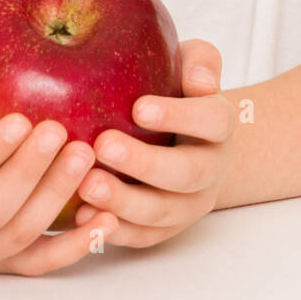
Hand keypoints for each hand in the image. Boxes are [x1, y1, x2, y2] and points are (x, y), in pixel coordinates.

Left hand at [72, 40, 235, 247]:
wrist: (176, 136)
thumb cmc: (174, 89)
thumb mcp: (189, 63)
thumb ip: (199, 62)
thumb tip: (200, 80)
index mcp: (220, 126)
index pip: (214, 121)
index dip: (180, 116)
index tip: (140, 107)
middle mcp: (211, 169)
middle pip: (187, 173)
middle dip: (145, 163)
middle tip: (103, 145)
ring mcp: (189, 204)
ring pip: (162, 212)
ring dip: (123, 201)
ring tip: (85, 184)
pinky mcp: (163, 229)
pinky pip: (141, 237)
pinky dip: (112, 230)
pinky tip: (81, 215)